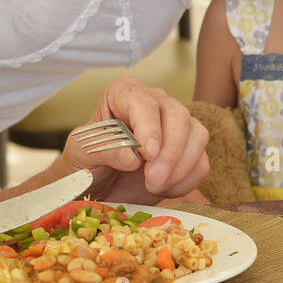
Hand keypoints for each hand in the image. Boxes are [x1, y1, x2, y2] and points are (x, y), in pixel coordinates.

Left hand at [61, 75, 208, 204]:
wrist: (96, 186)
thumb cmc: (86, 162)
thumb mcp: (81, 154)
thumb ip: (104, 149)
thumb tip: (133, 157)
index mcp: (124, 93)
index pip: (143, 101)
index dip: (148, 126)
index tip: (147, 153)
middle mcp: (155, 103)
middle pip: (179, 115)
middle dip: (170, 151)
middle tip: (153, 179)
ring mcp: (176, 126)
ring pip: (197, 136)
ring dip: (179, 168)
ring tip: (152, 186)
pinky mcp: (189, 152)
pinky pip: (202, 163)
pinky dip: (185, 181)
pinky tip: (162, 189)